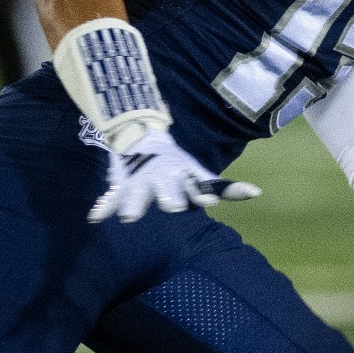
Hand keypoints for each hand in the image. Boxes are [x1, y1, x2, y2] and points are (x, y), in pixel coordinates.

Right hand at [90, 127, 260, 223]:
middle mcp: (163, 178)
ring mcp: (141, 180)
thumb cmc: (174, 162)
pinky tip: (96, 218)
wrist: (140, 134)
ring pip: (139, 195)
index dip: (201, 193)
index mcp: (182, 174)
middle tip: (171, 205)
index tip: (209, 200)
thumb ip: (224, 187)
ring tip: (130, 217)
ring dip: (136, 205)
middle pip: (167, 192)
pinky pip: (112, 197)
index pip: (196, 185)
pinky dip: (104, 206)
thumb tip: (257, 192)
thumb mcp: (197, 172)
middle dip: (169, 197)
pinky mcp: (121, 183)